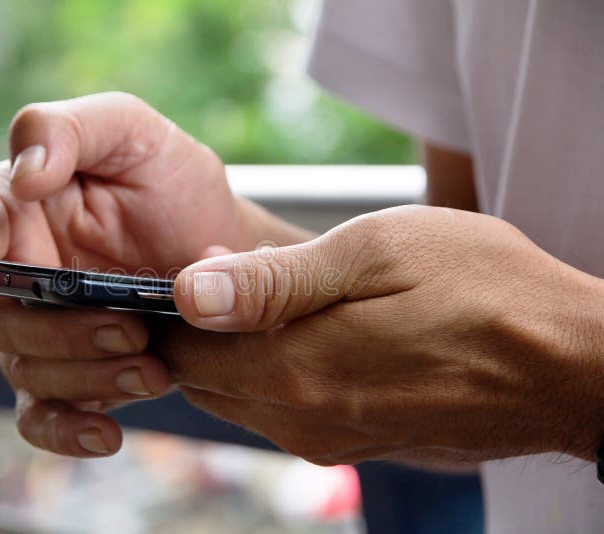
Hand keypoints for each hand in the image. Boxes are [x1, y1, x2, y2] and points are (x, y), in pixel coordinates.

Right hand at [0, 92, 306, 456]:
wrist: (224, 247)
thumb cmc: (170, 182)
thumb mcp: (130, 131)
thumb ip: (68, 130)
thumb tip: (24, 174)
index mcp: (14, 210)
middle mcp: (15, 274)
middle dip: (61, 332)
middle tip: (131, 328)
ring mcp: (41, 330)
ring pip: (28, 369)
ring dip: (86, 376)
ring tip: (152, 367)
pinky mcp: (73, 375)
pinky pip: (44, 415)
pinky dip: (67, 431)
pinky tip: (106, 434)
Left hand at [155, 206, 603, 466]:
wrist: (570, 364)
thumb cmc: (484, 291)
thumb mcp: (376, 253)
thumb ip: (275, 280)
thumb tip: (189, 291)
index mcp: (298, 373)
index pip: (184, 354)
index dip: (168, 310)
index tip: (179, 269)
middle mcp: (304, 422)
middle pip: (205, 380)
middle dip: (197, 332)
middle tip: (224, 272)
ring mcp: (333, 439)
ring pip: (242, 395)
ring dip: (236, 350)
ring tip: (268, 293)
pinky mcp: (358, 441)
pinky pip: (285, 408)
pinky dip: (273, 369)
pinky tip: (309, 327)